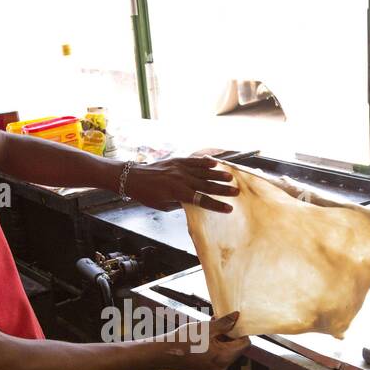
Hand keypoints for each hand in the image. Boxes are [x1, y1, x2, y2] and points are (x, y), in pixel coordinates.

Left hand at [124, 155, 238, 212]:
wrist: (133, 177)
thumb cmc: (147, 195)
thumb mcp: (163, 205)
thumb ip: (180, 203)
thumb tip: (194, 204)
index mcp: (178, 193)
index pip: (202, 200)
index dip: (216, 205)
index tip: (229, 208)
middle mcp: (181, 179)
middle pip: (206, 185)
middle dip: (222, 189)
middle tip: (236, 192)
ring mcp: (180, 168)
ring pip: (203, 172)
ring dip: (218, 174)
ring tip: (230, 177)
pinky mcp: (177, 161)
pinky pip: (194, 161)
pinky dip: (205, 162)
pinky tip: (215, 162)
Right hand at [164, 312, 248, 369]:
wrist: (162, 354)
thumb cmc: (183, 340)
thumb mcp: (206, 328)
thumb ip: (224, 323)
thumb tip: (237, 316)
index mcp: (223, 358)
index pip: (244, 344)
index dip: (241, 331)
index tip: (232, 322)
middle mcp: (220, 368)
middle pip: (234, 349)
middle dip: (228, 335)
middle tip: (219, 322)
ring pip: (224, 353)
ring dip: (220, 340)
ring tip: (209, 328)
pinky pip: (214, 358)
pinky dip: (212, 348)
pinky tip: (202, 339)